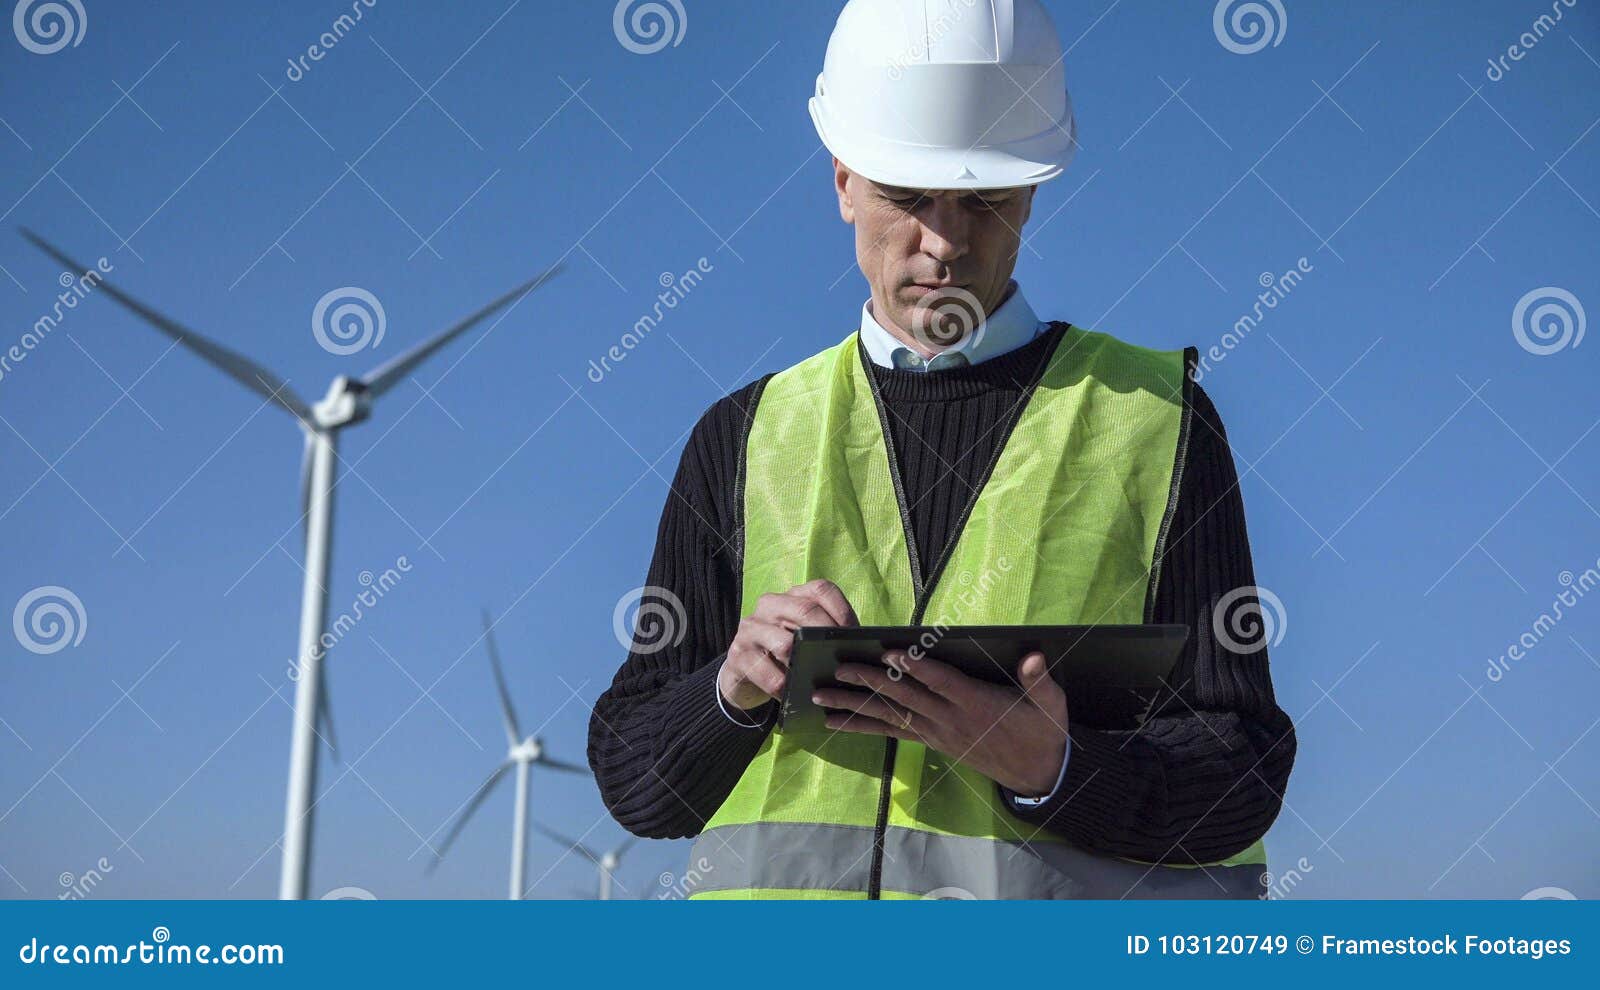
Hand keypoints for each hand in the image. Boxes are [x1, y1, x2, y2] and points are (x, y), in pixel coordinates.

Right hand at [717, 579, 857, 711]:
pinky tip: (791, 695)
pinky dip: (783, 686)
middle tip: (840, 659)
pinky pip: (767, 673)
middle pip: (805, 610)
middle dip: (827, 634)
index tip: (854, 634)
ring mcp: (751, 629)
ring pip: (784, 643)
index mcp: (792, 597)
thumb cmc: (785, 655)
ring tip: (815, 680)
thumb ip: (825, 636)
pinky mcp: (738, 655)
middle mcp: (770, 605)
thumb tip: (860, 646)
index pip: (821, 589)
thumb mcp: (804, 639)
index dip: (842, 610)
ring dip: (803, 665)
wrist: (742, 674)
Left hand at [812, 650, 1068, 796]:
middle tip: (838, 667)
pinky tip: (834, 721)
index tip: (891, 653)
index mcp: (976, 704)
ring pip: (889, 715)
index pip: (941, 682)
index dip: (916, 667)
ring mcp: (936, 732)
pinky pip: (890, 732)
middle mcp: (950, 719)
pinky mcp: (930, 740)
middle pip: (904, 697)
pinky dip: (860, 725)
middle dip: (869, 681)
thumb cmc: (1042, 731)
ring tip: (820, 696)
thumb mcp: (1050, 704)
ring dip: (853, 705)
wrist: (1036, 773)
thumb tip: (1034, 656)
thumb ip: (1039, 680)